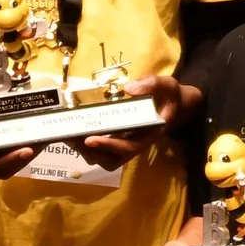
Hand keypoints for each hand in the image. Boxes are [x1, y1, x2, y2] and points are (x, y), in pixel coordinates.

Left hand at [79, 74, 198, 169]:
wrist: (174, 104)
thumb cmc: (169, 96)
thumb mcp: (166, 85)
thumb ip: (150, 84)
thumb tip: (127, 88)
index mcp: (148, 134)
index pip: (129, 148)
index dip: (109, 145)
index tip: (90, 139)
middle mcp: (137, 144)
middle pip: (113, 160)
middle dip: (92, 152)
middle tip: (72, 139)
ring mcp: (127, 144)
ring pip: (106, 160)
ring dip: (88, 153)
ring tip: (70, 138)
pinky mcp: (120, 141)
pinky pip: (104, 153)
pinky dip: (89, 148)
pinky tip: (75, 135)